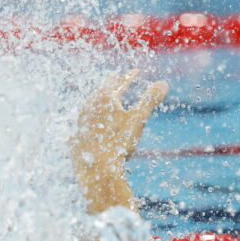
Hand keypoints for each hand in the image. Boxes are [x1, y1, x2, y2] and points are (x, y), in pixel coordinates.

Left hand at [70, 69, 168, 210]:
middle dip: (111, 83)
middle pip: (102, 90)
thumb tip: (163, 83)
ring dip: (97, 98)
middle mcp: (90, 107)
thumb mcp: (138, 120)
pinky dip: (87, 119)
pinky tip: (87, 123)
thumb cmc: (119, 143)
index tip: (136, 71)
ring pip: (89, 105)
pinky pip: (81, 124)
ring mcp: (81, 122)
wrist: (97, 169)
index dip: (129, 77)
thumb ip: (150, 100)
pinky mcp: (76, 138)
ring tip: (100, 96)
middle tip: (115, 76)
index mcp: (106, 99)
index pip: (120, 83)